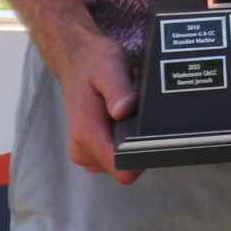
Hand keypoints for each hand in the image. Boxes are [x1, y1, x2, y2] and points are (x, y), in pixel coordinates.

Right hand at [45, 28, 141, 183]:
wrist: (76, 60)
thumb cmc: (94, 62)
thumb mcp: (110, 68)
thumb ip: (117, 91)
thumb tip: (123, 110)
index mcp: (87, 134)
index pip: (122, 170)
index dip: (143, 158)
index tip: (154, 140)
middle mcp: (83, 150)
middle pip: (124, 169)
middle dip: (137, 148)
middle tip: (140, 119)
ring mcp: (85, 152)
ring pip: (120, 165)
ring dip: (129, 145)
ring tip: (129, 116)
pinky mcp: (90, 150)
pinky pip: (114, 157)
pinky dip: (122, 142)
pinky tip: (123, 121)